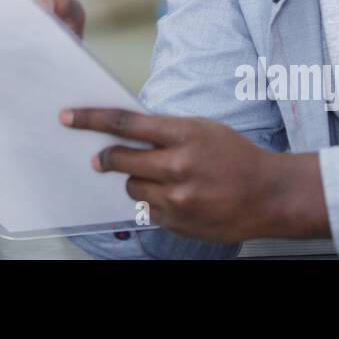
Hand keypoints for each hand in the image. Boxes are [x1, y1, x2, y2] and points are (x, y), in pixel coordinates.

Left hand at [60, 107, 329, 242]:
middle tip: (101, 158)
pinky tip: (178, 197)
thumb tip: (127, 132)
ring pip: (131, 186)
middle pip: (120, 159)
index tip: (68, 117)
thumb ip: (166, 130)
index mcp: (184, 135)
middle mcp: (177, 166)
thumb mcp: (202, 129)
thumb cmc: (236, 157)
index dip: (92, 119)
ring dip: (138, 179)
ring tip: (163, 177)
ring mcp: (176, 198)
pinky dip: (155, 202)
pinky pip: (147, 209)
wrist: (269, 195)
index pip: (126, 123)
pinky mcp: (177, 222)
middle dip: (107, 157)